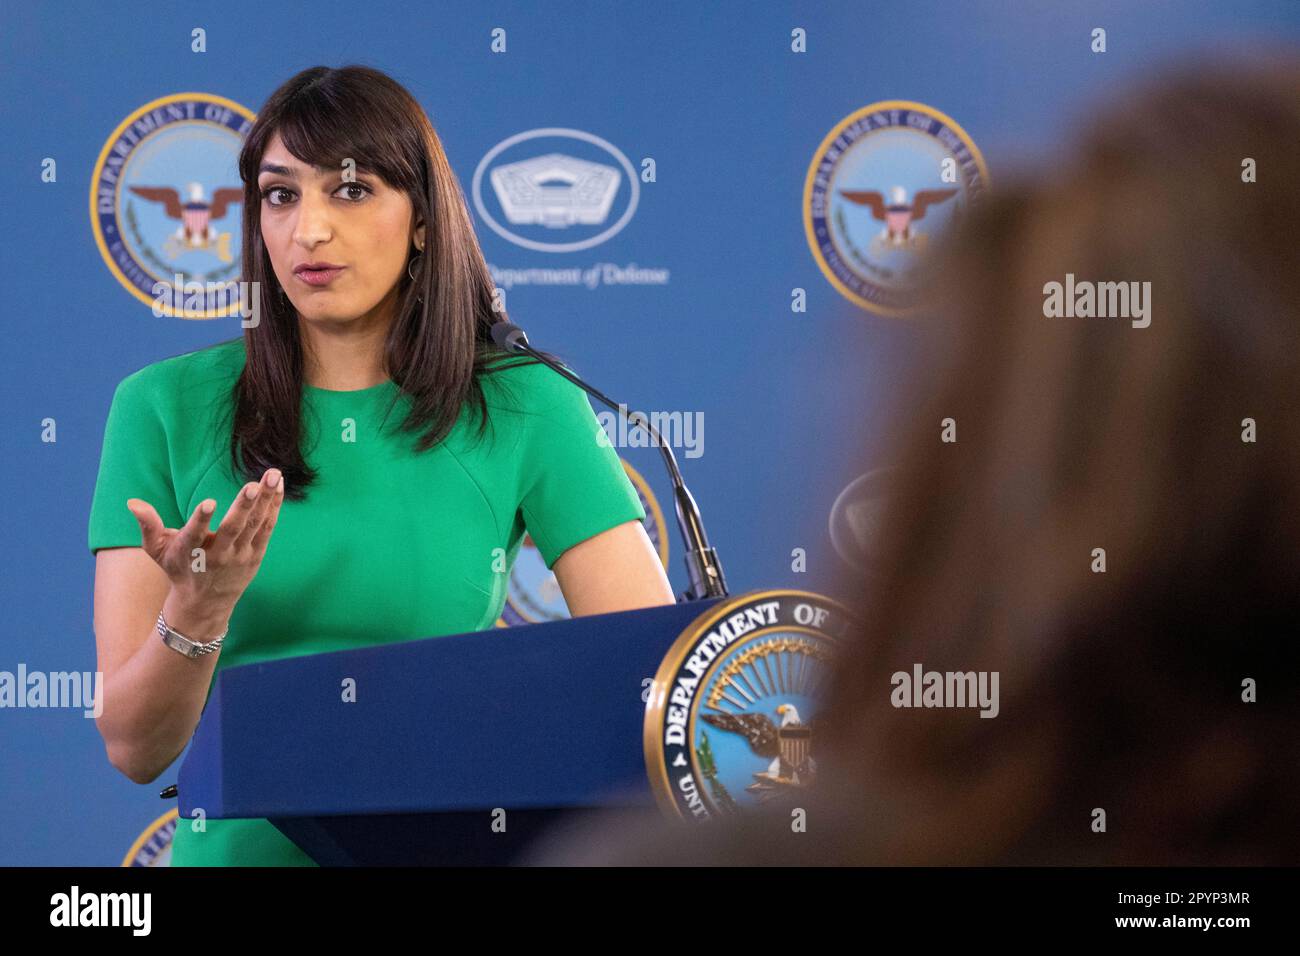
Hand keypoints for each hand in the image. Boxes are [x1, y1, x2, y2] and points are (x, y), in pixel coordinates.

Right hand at [127, 468, 284, 612]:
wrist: (205, 602)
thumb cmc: (179, 568)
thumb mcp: (158, 551)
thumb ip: (148, 526)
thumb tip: (132, 503)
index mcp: (191, 553)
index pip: (195, 536)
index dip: (201, 520)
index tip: (209, 502)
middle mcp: (218, 556)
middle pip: (233, 529)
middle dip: (243, 507)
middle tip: (252, 485)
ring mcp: (240, 556)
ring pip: (255, 526)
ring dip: (265, 500)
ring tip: (272, 475)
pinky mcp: (255, 555)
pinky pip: (267, 528)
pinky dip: (273, 507)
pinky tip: (277, 486)